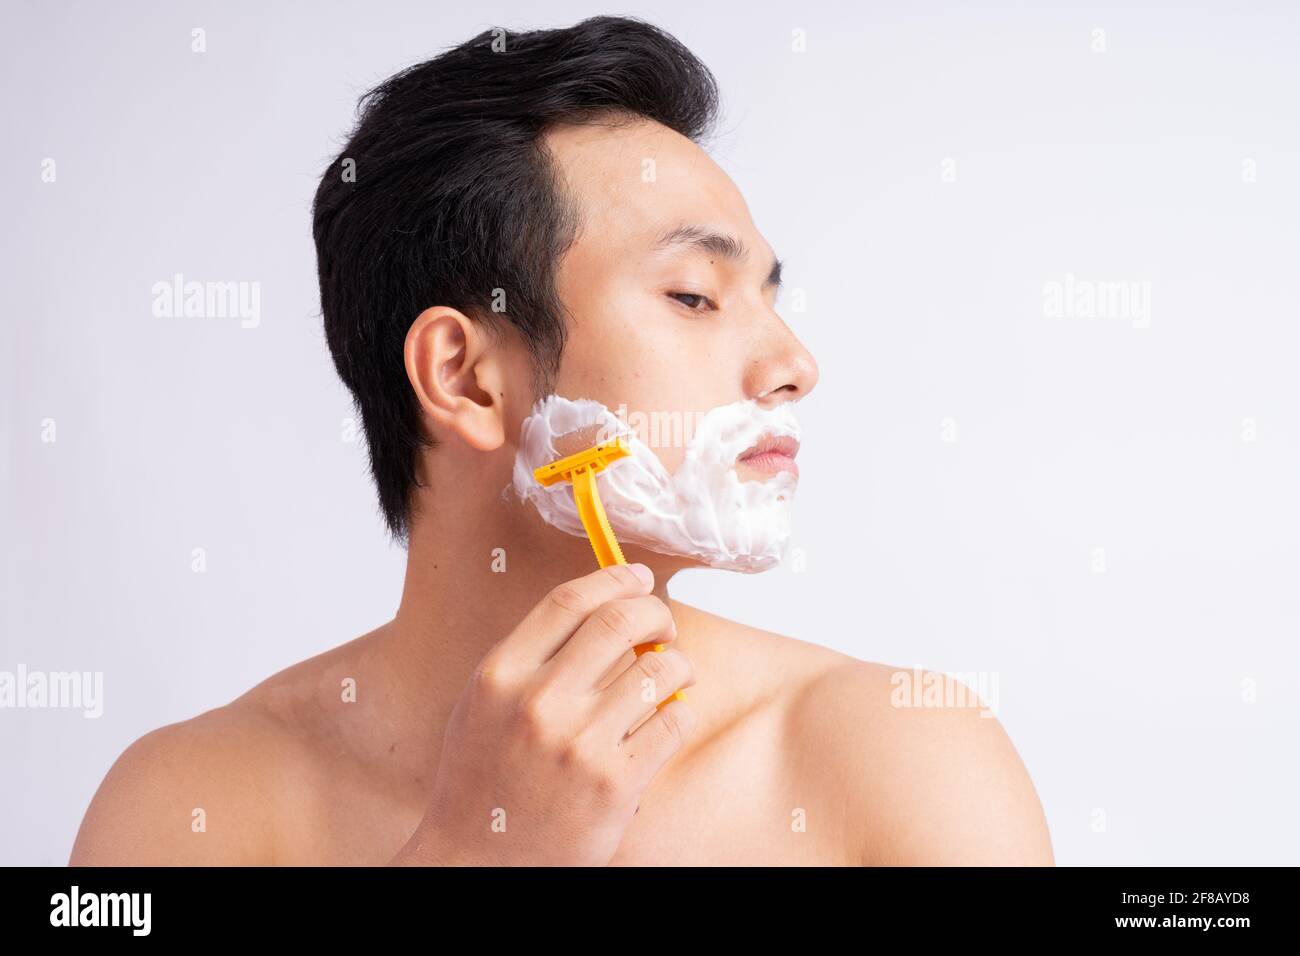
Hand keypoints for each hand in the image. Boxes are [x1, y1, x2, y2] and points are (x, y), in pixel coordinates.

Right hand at [389, 562, 695, 865]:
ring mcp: (580, 744)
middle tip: (663, 623)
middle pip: (621, 621)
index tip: (637, 577)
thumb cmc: (484, 780)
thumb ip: (533, 656)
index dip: (614, 578)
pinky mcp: (616, 783)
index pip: (570, 600)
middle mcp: (539, 703)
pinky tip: (665, 722)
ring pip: (660, 670)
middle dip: (655, 612)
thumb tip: (605, 607)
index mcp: (501, 675)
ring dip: (678, 665)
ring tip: (672, 676)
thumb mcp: (485, 704)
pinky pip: (673, 723)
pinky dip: (679, 715)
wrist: (479, 863)